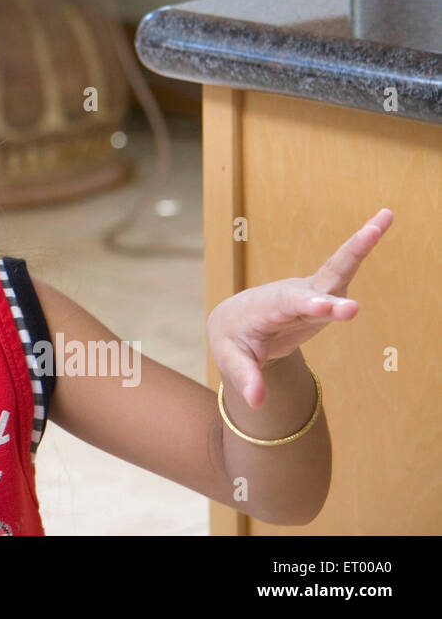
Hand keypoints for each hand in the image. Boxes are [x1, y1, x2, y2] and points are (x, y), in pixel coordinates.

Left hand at [207, 208, 393, 408]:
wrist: (235, 320)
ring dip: (358, 244)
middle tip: (359, 297)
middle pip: (315, 287)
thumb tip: (256, 401)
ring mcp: (309, 290)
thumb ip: (245, 378)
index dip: (310, 306)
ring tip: (384, 218)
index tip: (332, 309)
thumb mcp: (233, 360)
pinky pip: (345, 266)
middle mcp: (290, 294)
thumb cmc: (233, 341)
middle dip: (337, 289)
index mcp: (266, 309)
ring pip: (336, 267)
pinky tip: (383, 221)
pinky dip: (363, 245)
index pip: (288, 307)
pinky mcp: (325, 292)